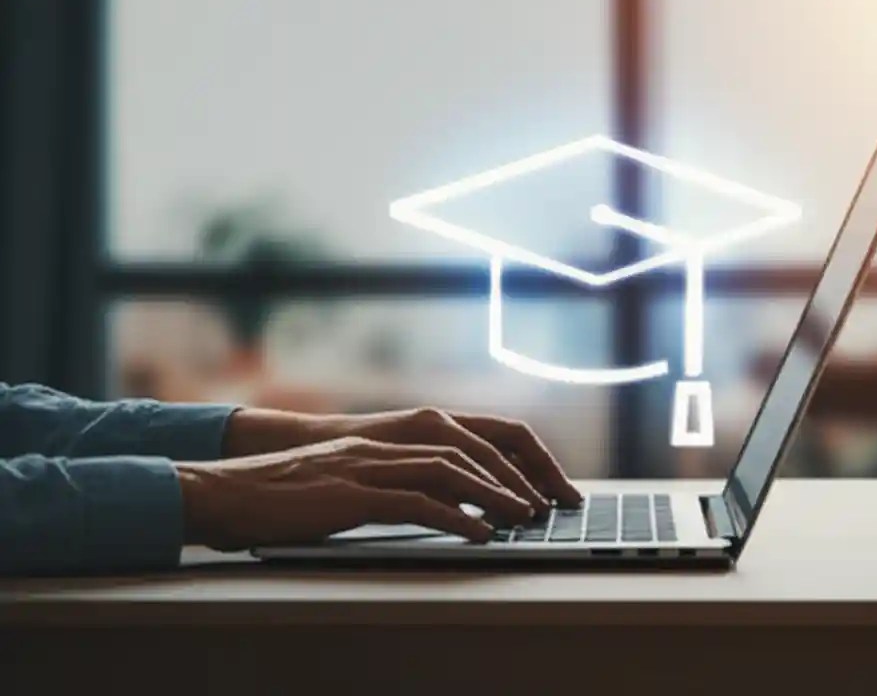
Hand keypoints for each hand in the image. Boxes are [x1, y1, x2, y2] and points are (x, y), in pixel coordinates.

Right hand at [177, 437, 535, 550]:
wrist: (232, 491)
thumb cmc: (290, 494)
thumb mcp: (353, 480)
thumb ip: (397, 484)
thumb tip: (447, 505)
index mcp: (391, 439)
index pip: (470, 437)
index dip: (511, 457)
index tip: (541, 484)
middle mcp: (387, 445)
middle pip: (470, 450)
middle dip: (516, 476)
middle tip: (548, 503)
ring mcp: (371, 466)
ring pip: (450, 472)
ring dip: (494, 495)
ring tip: (523, 518)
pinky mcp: (354, 494)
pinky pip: (417, 504)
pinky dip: (455, 518)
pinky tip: (479, 535)